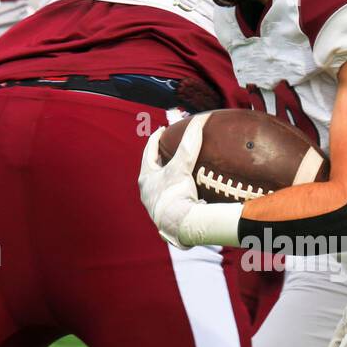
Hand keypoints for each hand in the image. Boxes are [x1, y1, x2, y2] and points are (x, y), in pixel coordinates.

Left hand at [138, 117, 206, 249]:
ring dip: (169, 176)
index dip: (156, 139)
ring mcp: (157, 205)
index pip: (148, 152)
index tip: (162, 130)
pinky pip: (172, 199)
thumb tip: (200, 119)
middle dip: (162, 158)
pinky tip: (188, 191)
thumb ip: (190, 143)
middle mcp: (148, 192)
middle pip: (153, 169)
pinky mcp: (168, 216)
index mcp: (146, 178)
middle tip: (171, 148)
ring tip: (180, 168)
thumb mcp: (182, 166)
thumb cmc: (175, 195)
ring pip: (162, 185)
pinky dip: (179, 192)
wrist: (180, 227)